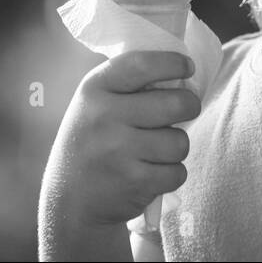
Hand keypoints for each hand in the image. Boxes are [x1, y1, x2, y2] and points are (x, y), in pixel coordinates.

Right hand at [38, 50, 199, 255]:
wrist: (71, 199)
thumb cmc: (94, 140)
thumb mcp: (95, 103)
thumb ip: (129, 84)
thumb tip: (182, 69)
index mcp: (95, 88)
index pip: (143, 65)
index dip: (173, 63)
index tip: (188, 67)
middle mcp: (104, 116)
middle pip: (176, 103)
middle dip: (190, 106)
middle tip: (186, 109)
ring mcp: (118, 150)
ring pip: (180, 142)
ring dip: (177, 147)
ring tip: (157, 150)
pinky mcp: (133, 182)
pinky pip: (178, 172)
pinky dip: (172, 175)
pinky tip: (152, 173)